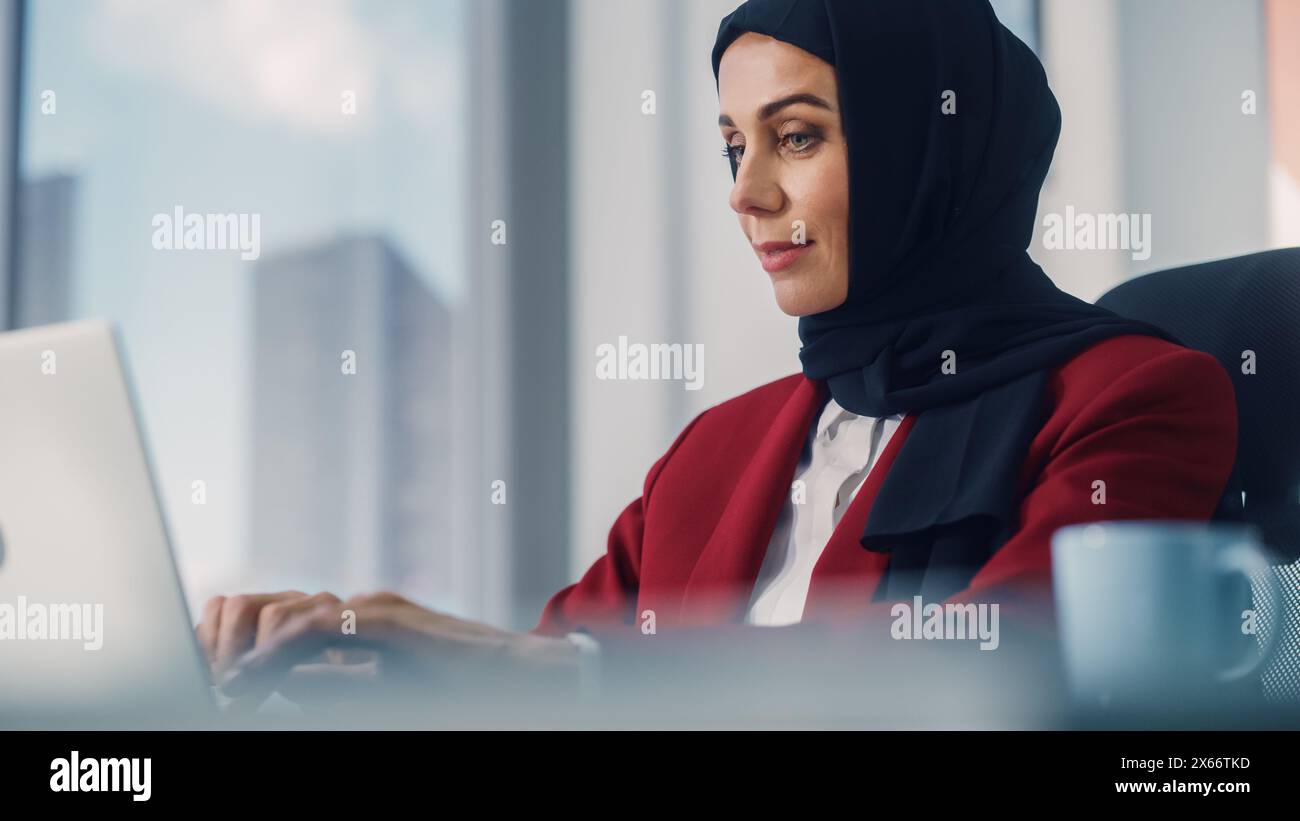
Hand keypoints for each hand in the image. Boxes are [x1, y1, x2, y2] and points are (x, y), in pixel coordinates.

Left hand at [195, 590, 579, 709]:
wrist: (525, 671)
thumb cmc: (465, 684)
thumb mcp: (390, 683)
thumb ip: (342, 681)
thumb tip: (292, 688)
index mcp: (359, 620)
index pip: (285, 622)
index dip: (249, 653)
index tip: (219, 688)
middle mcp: (360, 606)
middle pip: (275, 611)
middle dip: (236, 648)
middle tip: (210, 689)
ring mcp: (373, 608)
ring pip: (288, 616)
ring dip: (249, 655)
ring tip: (223, 690)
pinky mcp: (387, 621)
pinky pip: (318, 628)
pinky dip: (279, 654)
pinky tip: (252, 678)